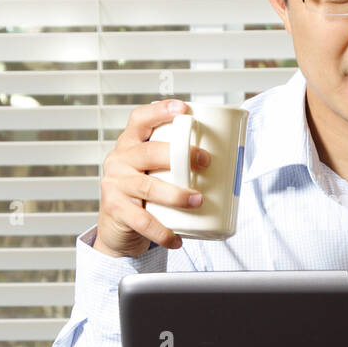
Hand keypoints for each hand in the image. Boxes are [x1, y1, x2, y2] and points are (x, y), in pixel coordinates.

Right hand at [93, 100, 208, 257]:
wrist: (118, 229)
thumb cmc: (145, 195)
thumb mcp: (155, 172)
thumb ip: (179, 162)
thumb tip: (231, 159)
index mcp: (130, 145)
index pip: (140, 119)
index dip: (160, 110)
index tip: (183, 108)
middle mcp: (119, 160)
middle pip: (148, 151)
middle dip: (180, 154)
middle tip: (206, 161)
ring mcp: (115, 185)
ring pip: (148, 186)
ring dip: (176, 194)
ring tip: (198, 200)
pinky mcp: (116, 210)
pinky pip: (143, 221)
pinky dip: (163, 232)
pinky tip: (177, 238)